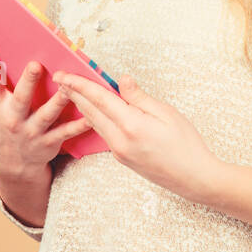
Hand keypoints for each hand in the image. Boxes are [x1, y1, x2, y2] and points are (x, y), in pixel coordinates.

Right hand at [0, 40, 92, 179]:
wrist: (13, 164)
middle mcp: (14, 118)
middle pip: (21, 98)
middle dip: (28, 82)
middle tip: (35, 64)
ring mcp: (32, 131)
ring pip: (47, 114)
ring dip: (58, 101)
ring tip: (68, 86)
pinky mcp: (49, 141)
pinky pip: (65, 133)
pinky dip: (78, 127)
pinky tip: (91, 118)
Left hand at [52, 71, 219, 202]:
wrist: (191, 177)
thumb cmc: (185, 144)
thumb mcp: (167, 113)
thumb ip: (140, 97)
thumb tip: (122, 81)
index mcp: (132, 125)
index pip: (100, 99)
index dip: (81, 85)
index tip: (65, 74)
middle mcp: (120, 140)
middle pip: (90, 111)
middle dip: (73, 93)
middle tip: (59, 78)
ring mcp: (118, 151)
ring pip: (94, 123)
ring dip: (81, 106)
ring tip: (70, 92)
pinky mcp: (121, 157)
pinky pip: (103, 133)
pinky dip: (94, 118)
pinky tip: (92, 111)